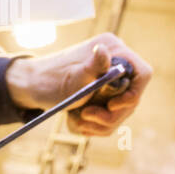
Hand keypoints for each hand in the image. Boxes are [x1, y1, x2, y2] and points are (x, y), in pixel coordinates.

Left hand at [4, 32, 151, 136]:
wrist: (31, 88)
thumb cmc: (50, 81)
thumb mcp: (74, 78)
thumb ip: (93, 67)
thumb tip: (103, 49)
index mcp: (113, 50)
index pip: (143, 73)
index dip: (134, 94)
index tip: (112, 106)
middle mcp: (115, 61)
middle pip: (132, 97)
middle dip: (111, 115)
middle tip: (86, 117)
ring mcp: (111, 77)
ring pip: (121, 110)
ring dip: (100, 123)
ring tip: (77, 121)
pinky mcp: (104, 92)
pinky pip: (110, 115)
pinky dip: (95, 124)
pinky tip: (77, 120)